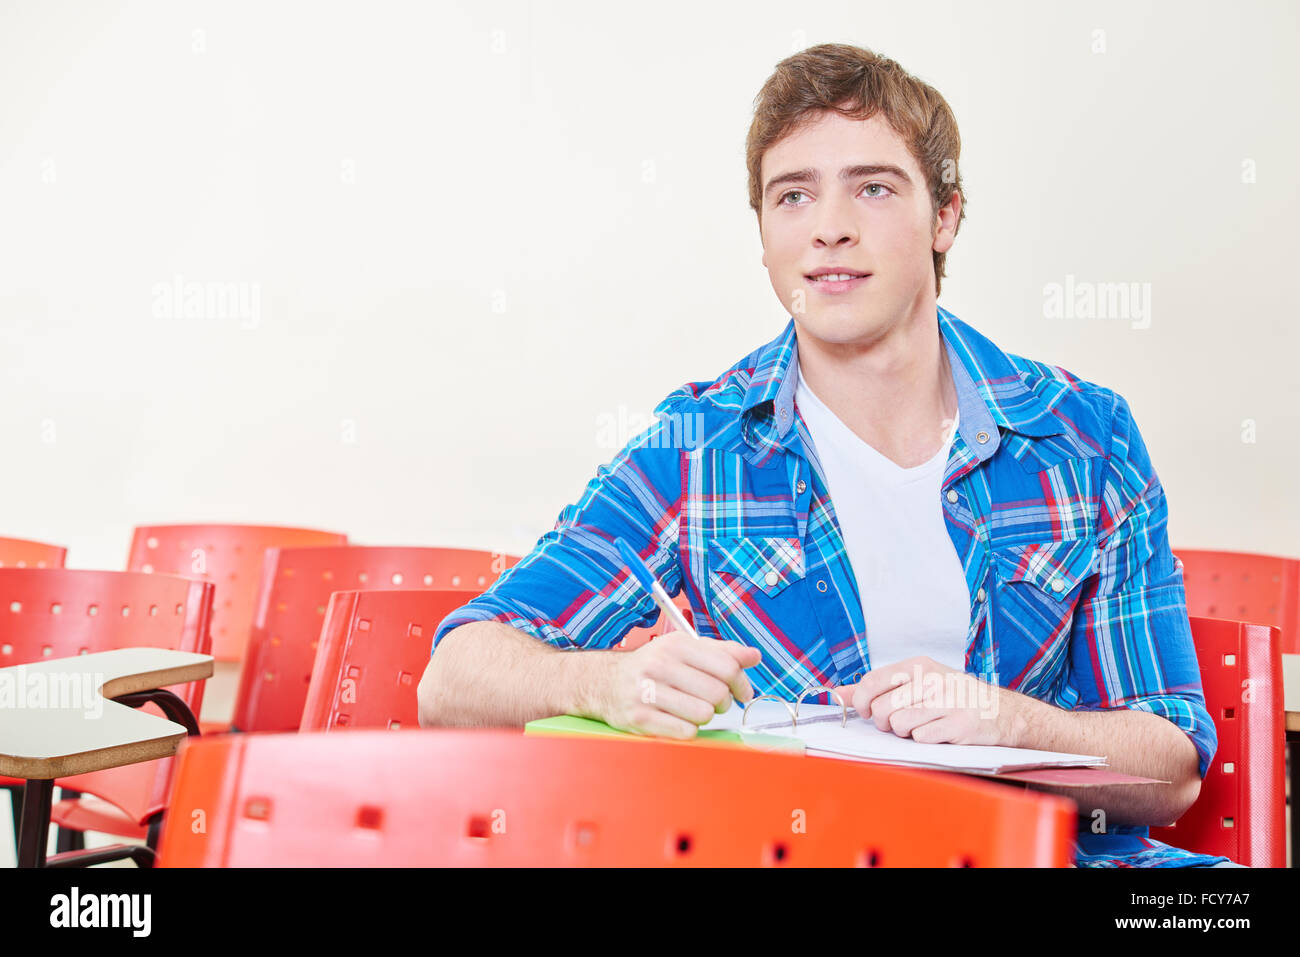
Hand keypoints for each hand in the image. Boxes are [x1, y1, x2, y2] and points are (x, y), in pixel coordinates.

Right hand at [600, 631, 760, 739]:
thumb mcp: (683, 649)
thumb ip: (721, 651)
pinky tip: (679, 719)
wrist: (604, 682)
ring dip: (705, 717)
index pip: (726, 666)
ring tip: (693, 709)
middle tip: (714, 702)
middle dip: (723, 702)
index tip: (743, 691)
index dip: (742, 683)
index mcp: (675, 645)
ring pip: (704, 715)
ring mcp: (648, 692)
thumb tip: (753, 656)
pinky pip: (686, 732)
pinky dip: (688, 729)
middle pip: (717, 693)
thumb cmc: (650, 666)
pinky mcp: (640, 718)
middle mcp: (660, 666)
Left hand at [829, 655, 1018, 746]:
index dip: (863, 702)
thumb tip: (839, 693)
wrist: (1004, 712)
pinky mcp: (959, 724)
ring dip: (906, 733)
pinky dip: (925, 741)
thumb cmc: (954, 697)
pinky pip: (922, 738)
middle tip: (902, 723)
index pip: (873, 681)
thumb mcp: (918, 682)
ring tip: (923, 726)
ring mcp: (947, 701)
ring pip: (899, 725)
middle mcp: (932, 679)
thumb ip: (877, 688)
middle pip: (883, 709)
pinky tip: (939, 733)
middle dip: (886, 723)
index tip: (868, 712)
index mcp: (919, 665)